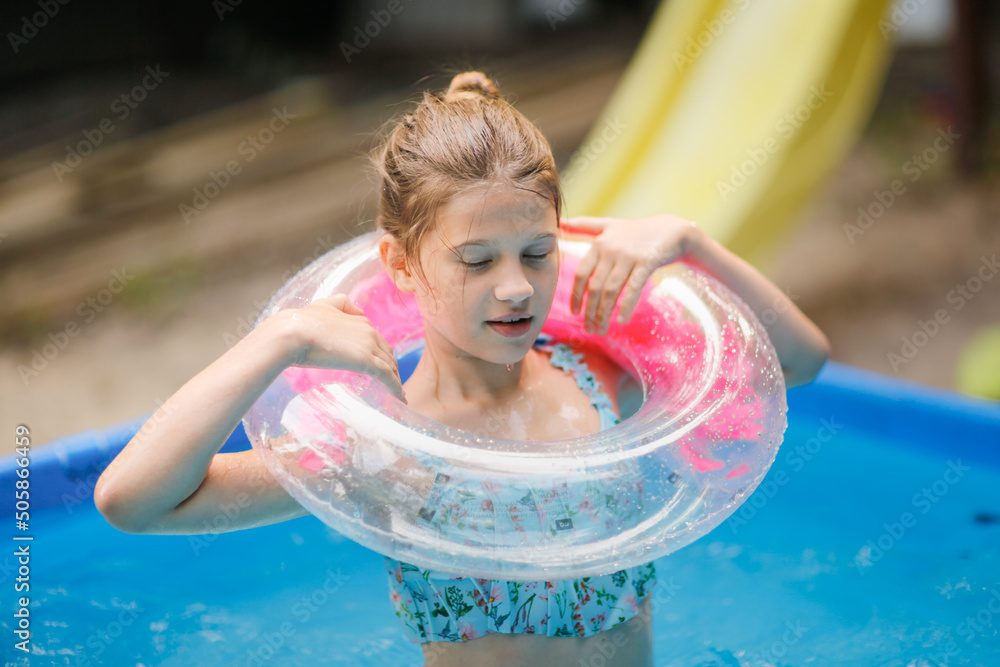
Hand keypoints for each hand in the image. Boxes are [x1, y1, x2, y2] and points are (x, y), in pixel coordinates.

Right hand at [275, 294, 405, 401]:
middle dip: (392, 368)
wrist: (293, 332)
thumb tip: (360, 310)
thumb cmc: (302, 322)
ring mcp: (369, 346)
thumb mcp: (324, 305)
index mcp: (360, 321)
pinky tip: (400, 398)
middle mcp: (369, 331)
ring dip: (396, 380)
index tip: (383, 366)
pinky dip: (396, 387)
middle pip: (388, 354)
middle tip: (393, 383)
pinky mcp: (366, 361)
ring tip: (399, 394)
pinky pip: (387, 376)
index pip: (378, 341)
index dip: (382, 354)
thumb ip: (341, 303)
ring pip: (390, 366)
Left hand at [564, 214, 698, 334]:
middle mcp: (611, 249)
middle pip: (595, 287)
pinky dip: (627, 305)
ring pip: (612, 290)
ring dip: (604, 313)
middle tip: (589, 330)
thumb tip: (560, 224)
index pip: (581, 274)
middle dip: (590, 311)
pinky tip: (622, 320)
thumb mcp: (608, 225)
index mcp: (598, 244)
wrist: (670, 229)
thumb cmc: (635, 231)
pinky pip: (634, 288)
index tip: (575, 313)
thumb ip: (583, 226)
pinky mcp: (646, 262)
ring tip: (602, 330)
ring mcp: (628, 256)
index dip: (576, 296)